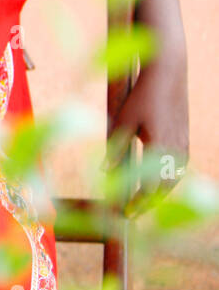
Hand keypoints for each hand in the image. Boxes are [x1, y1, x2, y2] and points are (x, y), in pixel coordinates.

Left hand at [109, 62, 188, 215]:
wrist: (168, 75)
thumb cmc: (142, 96)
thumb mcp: (124, 121)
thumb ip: (116, 147)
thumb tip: (104, 171)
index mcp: (160, 148)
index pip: (151, 187)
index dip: (138, 203)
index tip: (125, 214)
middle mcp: (176, 150)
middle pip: (164, 188)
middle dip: (148, 203)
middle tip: (131, 213)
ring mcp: (184, 145)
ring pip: (174, 180)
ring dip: (159, 193)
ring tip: (141, 202)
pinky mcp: (185, 139)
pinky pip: (178, 169)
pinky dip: (167, 180)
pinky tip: (156, 183)